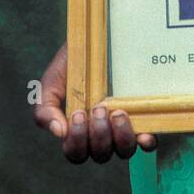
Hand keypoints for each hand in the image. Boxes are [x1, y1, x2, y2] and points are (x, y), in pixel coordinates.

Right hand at [34, 41, 157, 163]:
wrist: (98, 39)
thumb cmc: (74, 63)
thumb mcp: (53, 82)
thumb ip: (46, 108)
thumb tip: (60, 132)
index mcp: (79, 131)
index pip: (76, 153)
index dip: (77, 141)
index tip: (79, 114)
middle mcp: (102, 135)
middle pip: (100, 155)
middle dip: (99, 136)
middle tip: (99, 109)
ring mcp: (124, 128)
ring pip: (124, 150)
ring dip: (120, 138)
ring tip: (118, 113)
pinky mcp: (143, 118)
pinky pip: (148, 142)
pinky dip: (146, 142)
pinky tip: (144, 134)